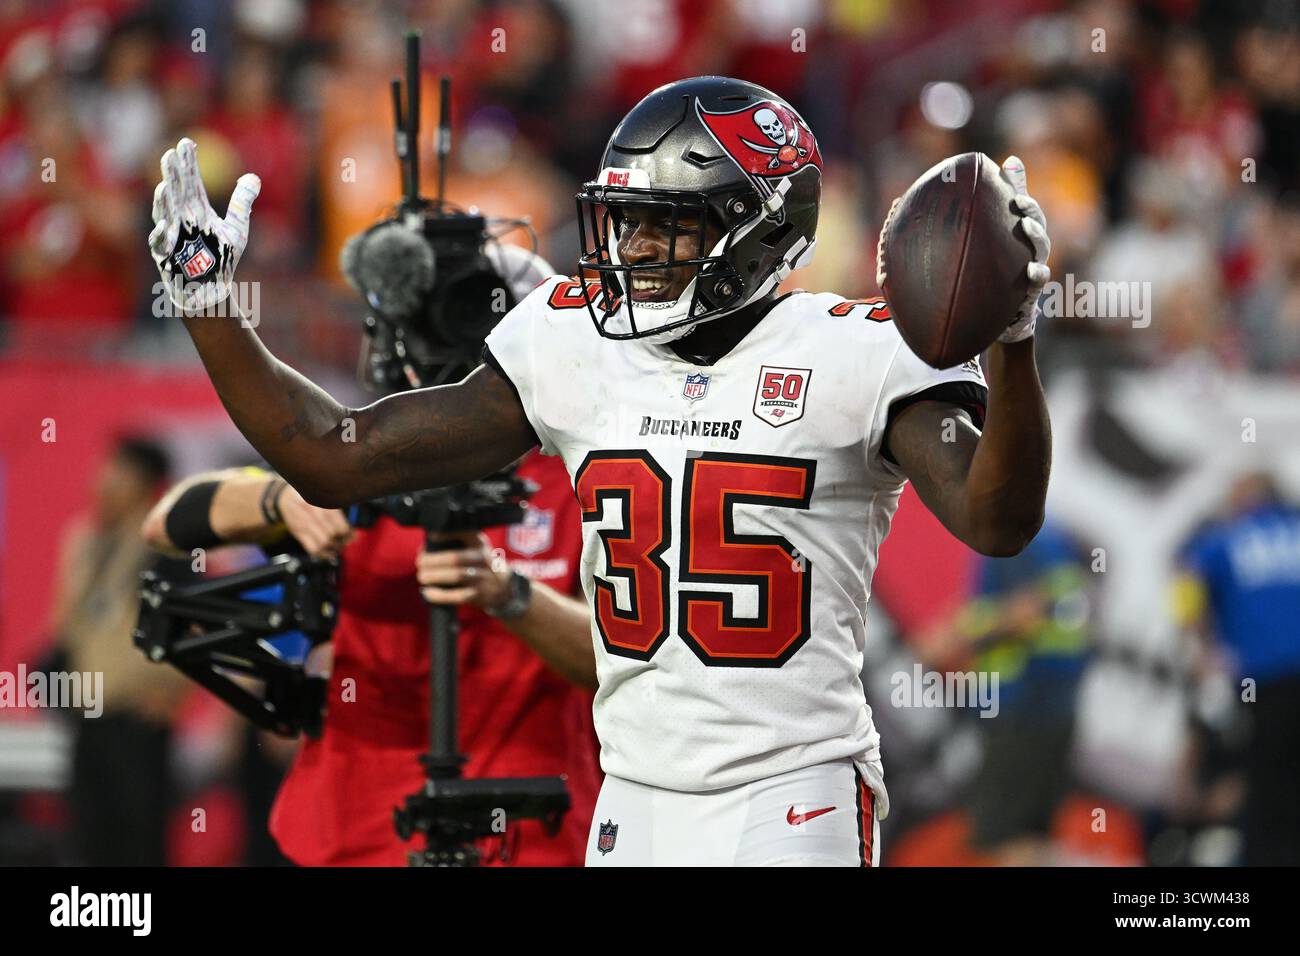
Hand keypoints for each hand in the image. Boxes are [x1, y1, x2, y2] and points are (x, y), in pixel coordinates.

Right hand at [148, 137, 259, 313]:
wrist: (210, 288)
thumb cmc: (221, 257)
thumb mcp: (236, 228)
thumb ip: (241, 202)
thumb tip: (254, 177)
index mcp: (196, 210)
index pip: (191, 181)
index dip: (188, 163)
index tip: (186, 143)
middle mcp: (182, 219)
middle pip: (176, 193)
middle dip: (173, 175)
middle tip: (171, 153)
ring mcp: (172, 236)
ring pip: (165, 215)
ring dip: (164, 202)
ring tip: (165, 187)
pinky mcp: (166, 256)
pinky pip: (162, 245)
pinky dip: (162, 235)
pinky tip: (163, 225)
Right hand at [278, 486, 352, 557]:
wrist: (285, 497)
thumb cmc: (310, 498)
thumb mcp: (324, 499)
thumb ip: (338, 514)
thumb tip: (353, 534)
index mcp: (323, 504)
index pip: (340, 527)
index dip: (349, 534)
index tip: (352, 535)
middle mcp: (313, 515)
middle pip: (333, 536)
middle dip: (342, 541)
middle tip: (345, 541)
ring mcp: (304, 525)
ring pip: (323, 544)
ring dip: (334, 548)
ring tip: (338, 546)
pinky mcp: (298, 533)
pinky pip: (312, 549)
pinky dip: (323, 553)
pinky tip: (328, 551)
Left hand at [415, 532, 511, 608]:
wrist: (504, 587)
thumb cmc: (480, 565)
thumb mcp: (475, 549)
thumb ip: (456, 545)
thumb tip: (425, 548)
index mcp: (480, 544)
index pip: (466, 533)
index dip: (448, 534)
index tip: (432, 536)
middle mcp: (483, 559)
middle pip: (455, 558)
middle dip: (433, 560)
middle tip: (420, 562)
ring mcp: (482, 578)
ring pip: (457, 576)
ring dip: (435, 576)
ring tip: (422, 576)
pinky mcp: (479, 595)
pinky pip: (458, 595)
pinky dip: (440, 595)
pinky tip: (428, 593)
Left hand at [998, 155, 1050, 342]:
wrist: (997, 313)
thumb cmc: (999, 268)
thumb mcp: (999, 234)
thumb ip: (1004, 200)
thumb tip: (1010, 159)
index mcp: (1023, 237)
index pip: (1030, 214)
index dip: (1026, 203)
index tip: (1016, 198)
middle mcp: (1031, 253)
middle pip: (1040, 233)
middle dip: (1034, 221)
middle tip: (1023, 214)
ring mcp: (1032, 273)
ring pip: (1041, 255)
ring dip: (1037, 241)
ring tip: (1028, 231)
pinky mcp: (1030, 294)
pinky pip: (1037, 285)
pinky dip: (1037, 278)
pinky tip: (1031, 273)